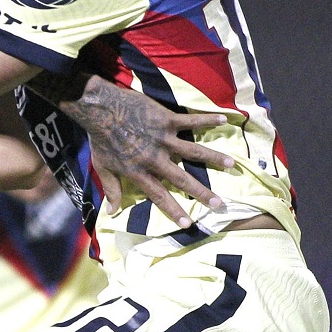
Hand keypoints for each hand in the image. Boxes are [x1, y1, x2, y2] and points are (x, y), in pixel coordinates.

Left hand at [24, 75, 238, 225]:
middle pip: (181, 179)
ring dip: (212, 157)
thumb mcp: (102, 167)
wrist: (99, 108)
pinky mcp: (165, 119)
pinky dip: (207, 119)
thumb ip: (111, 190)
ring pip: (191, 151)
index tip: (188, 224)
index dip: (173, 211)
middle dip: (201, 192)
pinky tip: (224, 119)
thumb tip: (111, 212)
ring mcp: (161, 138)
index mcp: (138, 171)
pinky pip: (190, 120)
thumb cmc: (100, 138)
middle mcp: (153, 158)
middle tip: (219, 204)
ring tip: (231, 165)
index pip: (159, 196)